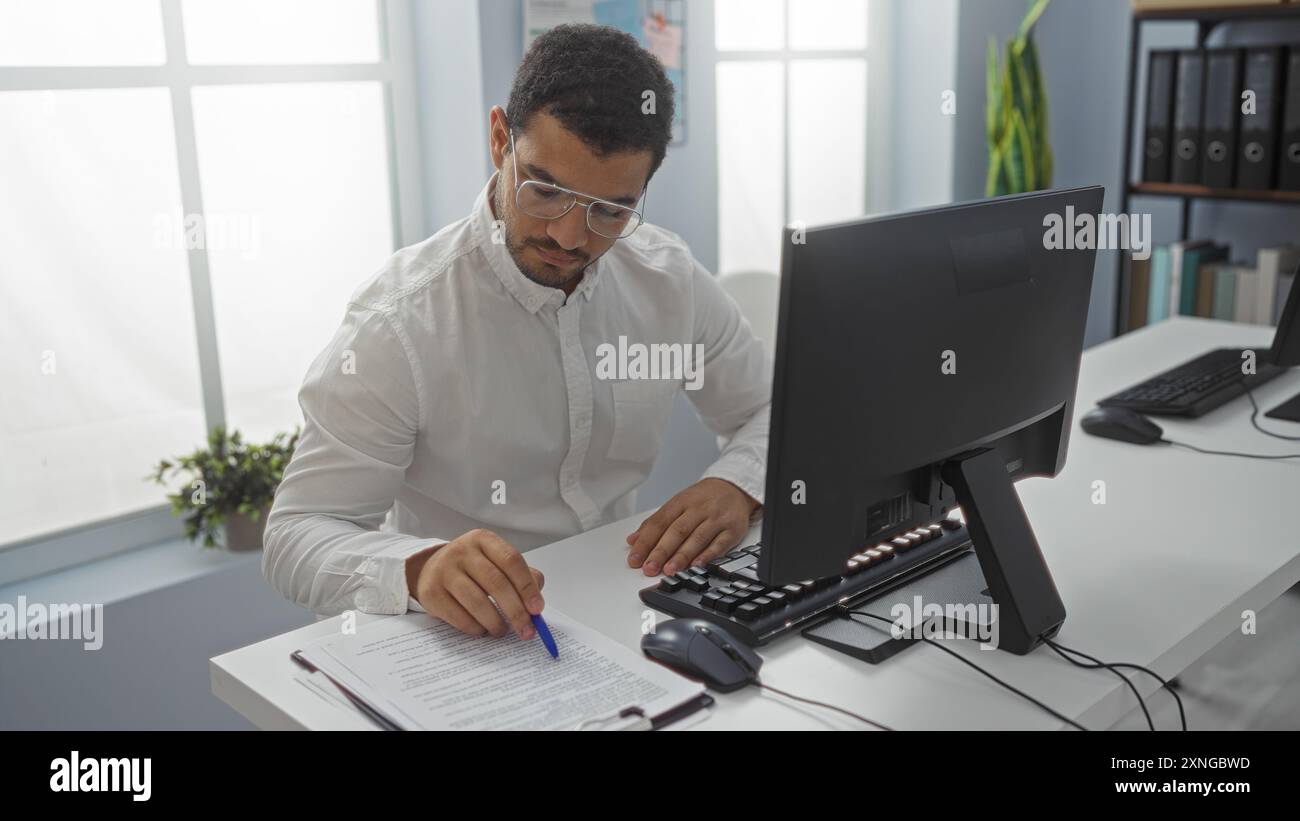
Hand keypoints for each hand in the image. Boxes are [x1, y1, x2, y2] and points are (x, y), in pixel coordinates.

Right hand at [406, 529, 544, 638]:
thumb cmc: (471, 568)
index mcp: (483, 540)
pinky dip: (474, 627)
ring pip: (476, 601)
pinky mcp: (431, 592)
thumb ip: (520, 575)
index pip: (511, 560)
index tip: (537, 609)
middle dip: (515, 611)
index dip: (527, 587)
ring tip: (502, 631)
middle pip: (496, 583)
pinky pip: (458, 616)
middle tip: (526, 630)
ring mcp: (444, 570)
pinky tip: (482, 630)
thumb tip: (536, 602)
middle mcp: (462, 551)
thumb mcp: (495, 561)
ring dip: (494, 622)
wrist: (430, 569)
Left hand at [626, 478, 759, 576]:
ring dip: (681, 556)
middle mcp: (698, 509)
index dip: (645, 541)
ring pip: (697, 538)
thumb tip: (633, 540)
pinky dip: (707, 556)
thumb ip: (656, 522)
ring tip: (668, 570)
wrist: (735, 488)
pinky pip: (719, 544)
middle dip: (661, 551)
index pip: (659, 522)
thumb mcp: (678, 504)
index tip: (635, 557)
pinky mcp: (732, 530)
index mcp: (681, 502)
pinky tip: (696, 565)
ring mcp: (716, 519)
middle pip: (677, 531)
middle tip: (649, 567)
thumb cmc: (703, 499)